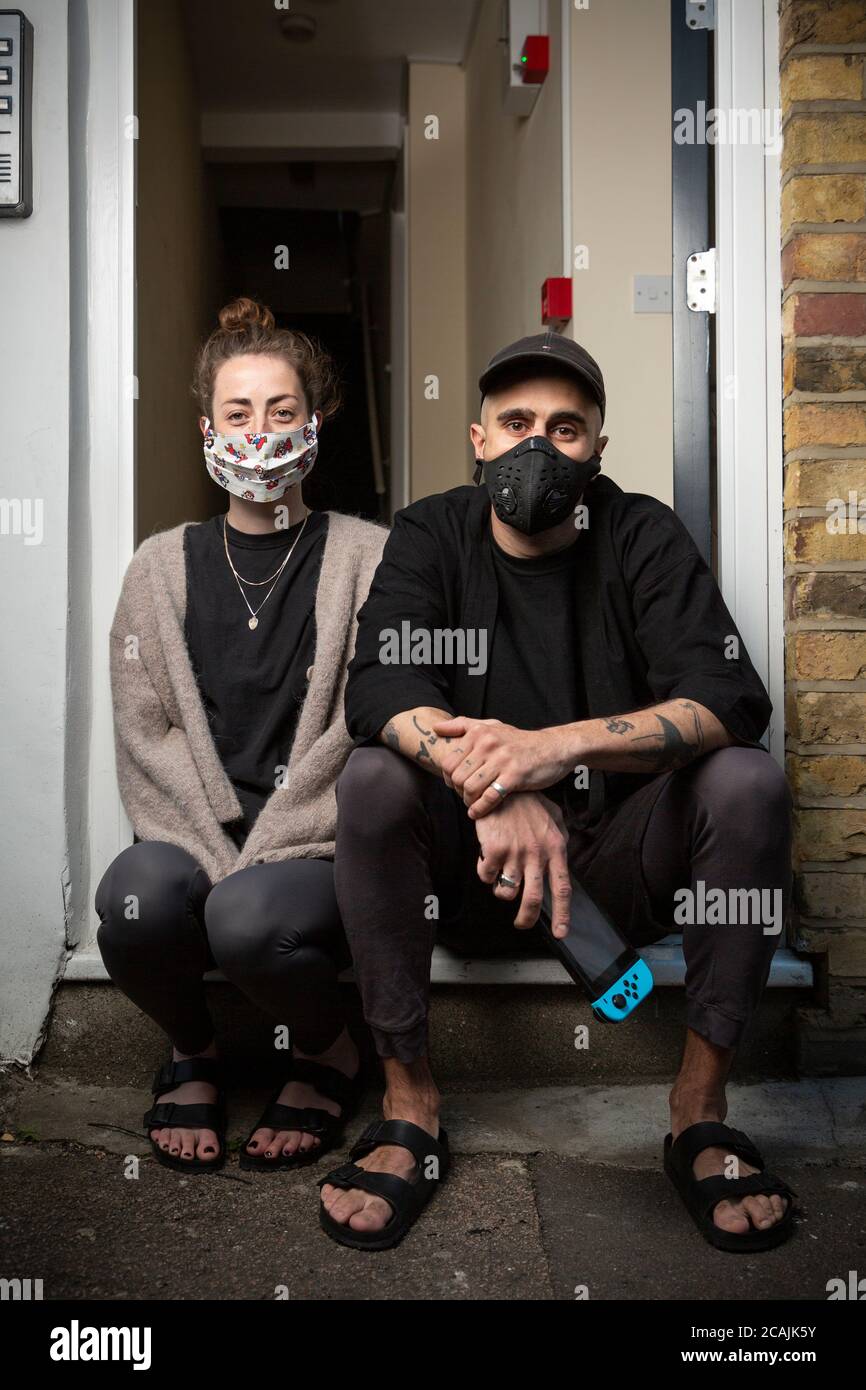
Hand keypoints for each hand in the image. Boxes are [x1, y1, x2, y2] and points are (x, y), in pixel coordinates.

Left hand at [433, 716, 575, 817]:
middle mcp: (488, 744)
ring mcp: (502, 759)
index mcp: (479, 733)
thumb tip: (436, 729)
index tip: (456, 785)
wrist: (554, 748)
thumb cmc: (520, 741)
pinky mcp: (515, 775)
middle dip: (457, 791)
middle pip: (457, 777)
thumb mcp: (493, 726)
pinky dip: (480, 809)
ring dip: (468, 801)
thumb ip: (463, 725)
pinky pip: (489, 797)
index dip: (448, 778)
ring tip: (472, 804)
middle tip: (465, 796)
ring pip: (470, 788)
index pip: (448, 762)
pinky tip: (478, 813)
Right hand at [474, 791, 570, 935]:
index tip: (561, 933)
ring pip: (506, 891)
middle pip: (533, 899)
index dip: (562, 914)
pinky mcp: (494, 850)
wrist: (502, 786)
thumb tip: (562, 860)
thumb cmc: (528, 802)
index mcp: (555, 848)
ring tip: (500, 879)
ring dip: (502, 891)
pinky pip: (486, 876)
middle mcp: (537, 854)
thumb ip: (559, 839)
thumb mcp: (553, 817)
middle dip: (527, 918)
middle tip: (522, 924)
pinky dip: (485, 873)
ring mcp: (515, 853)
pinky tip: (487, 858)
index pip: (562, 888)